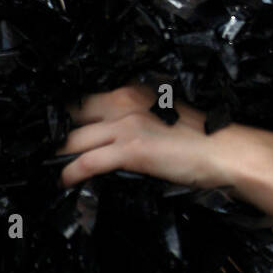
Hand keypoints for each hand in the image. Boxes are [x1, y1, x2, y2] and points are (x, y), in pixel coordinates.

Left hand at [56, 82, 231, 191]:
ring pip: (73, 140)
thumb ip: (137, 116)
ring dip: (59, 157)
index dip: (68, 115)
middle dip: (56, 134)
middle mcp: (124, 101)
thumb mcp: (164, 115)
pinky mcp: (130, 150)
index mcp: (133, 90)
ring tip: (51, 169)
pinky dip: (71, 173)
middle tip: (45, 152)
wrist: (227, 152)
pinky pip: (86, 162)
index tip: (57, 130)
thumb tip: (112, 134)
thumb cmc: (203, 138)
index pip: (86, 97)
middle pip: (72, 115)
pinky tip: (65, 182)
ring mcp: (125, 125)